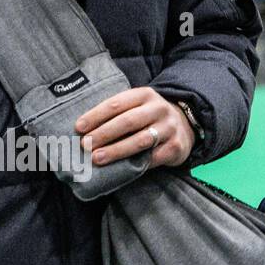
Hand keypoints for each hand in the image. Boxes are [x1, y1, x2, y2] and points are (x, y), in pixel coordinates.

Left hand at [74, 88, 194, 170]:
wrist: (185, 124)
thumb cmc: (149, 117)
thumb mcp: (137, 106)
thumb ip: (117, 113)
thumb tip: (84, 130)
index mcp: (144, 95)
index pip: (116, 104)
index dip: (96, 116)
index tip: (78, 128)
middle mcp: (158, 108)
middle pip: (127, 121)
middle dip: (103, 134)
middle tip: (85, 144)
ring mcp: (169, 128)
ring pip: (140, 140)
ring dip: (116, 150)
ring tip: (97, 158)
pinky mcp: (175, 147)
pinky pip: (153, 158)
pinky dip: (136, 164)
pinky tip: (121, 169)